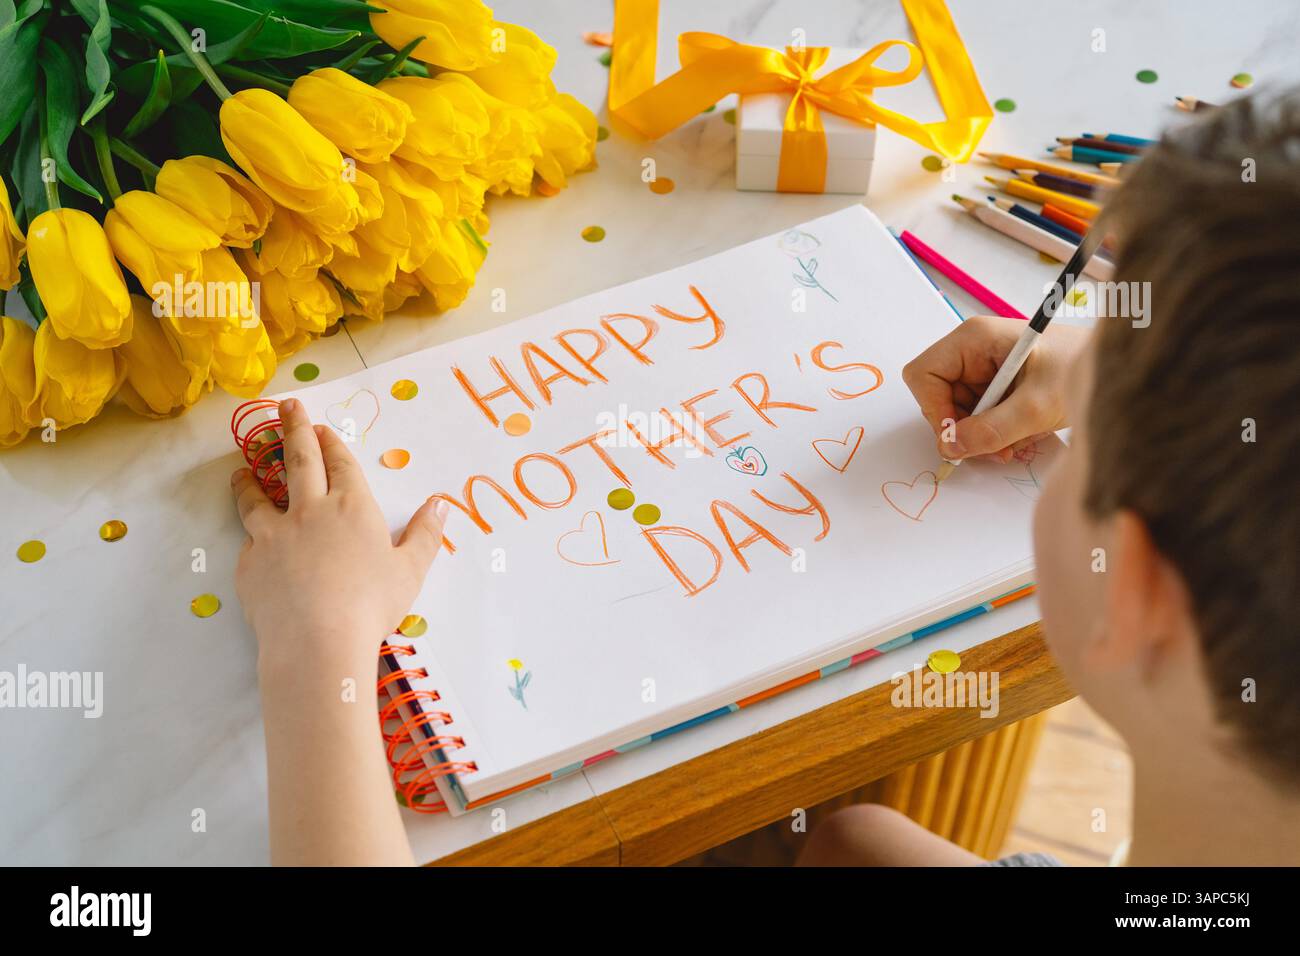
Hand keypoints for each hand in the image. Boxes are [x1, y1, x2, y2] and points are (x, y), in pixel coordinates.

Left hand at [231, 398, 447, 673]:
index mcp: (353, 507)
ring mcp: (274, 534)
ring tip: (242, 469)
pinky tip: (252, 540)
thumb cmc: (371, 605)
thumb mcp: (411, 570)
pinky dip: (251, 534)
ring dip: (251, 477)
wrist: (316, 642)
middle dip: (293, 429)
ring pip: (257, 496)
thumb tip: (441, 502)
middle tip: (285, 408)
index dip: (331, 442)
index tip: (320, 426)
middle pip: (298, 460)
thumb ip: (425, 533)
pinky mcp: (250, 562)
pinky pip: (250, 541)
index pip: (340, 463)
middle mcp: (310, 510)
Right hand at [902, 316, 1089, 462]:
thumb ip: (991, 429)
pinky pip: (974, 413)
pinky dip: (988, 431)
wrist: (1112, 370)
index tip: (957, 437)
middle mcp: (972, 350)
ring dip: (975, 433)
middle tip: (989, 448)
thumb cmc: (1077, 372)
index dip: (933, 409)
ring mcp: (982, 367)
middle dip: (959, 426)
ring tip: (1007, 444)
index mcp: (974, 339)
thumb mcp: (1035, 407)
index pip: (924, 375)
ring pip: (954, 409)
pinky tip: (1013, 435)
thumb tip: (951, 448)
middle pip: (936, 395)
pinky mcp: (994, 383)